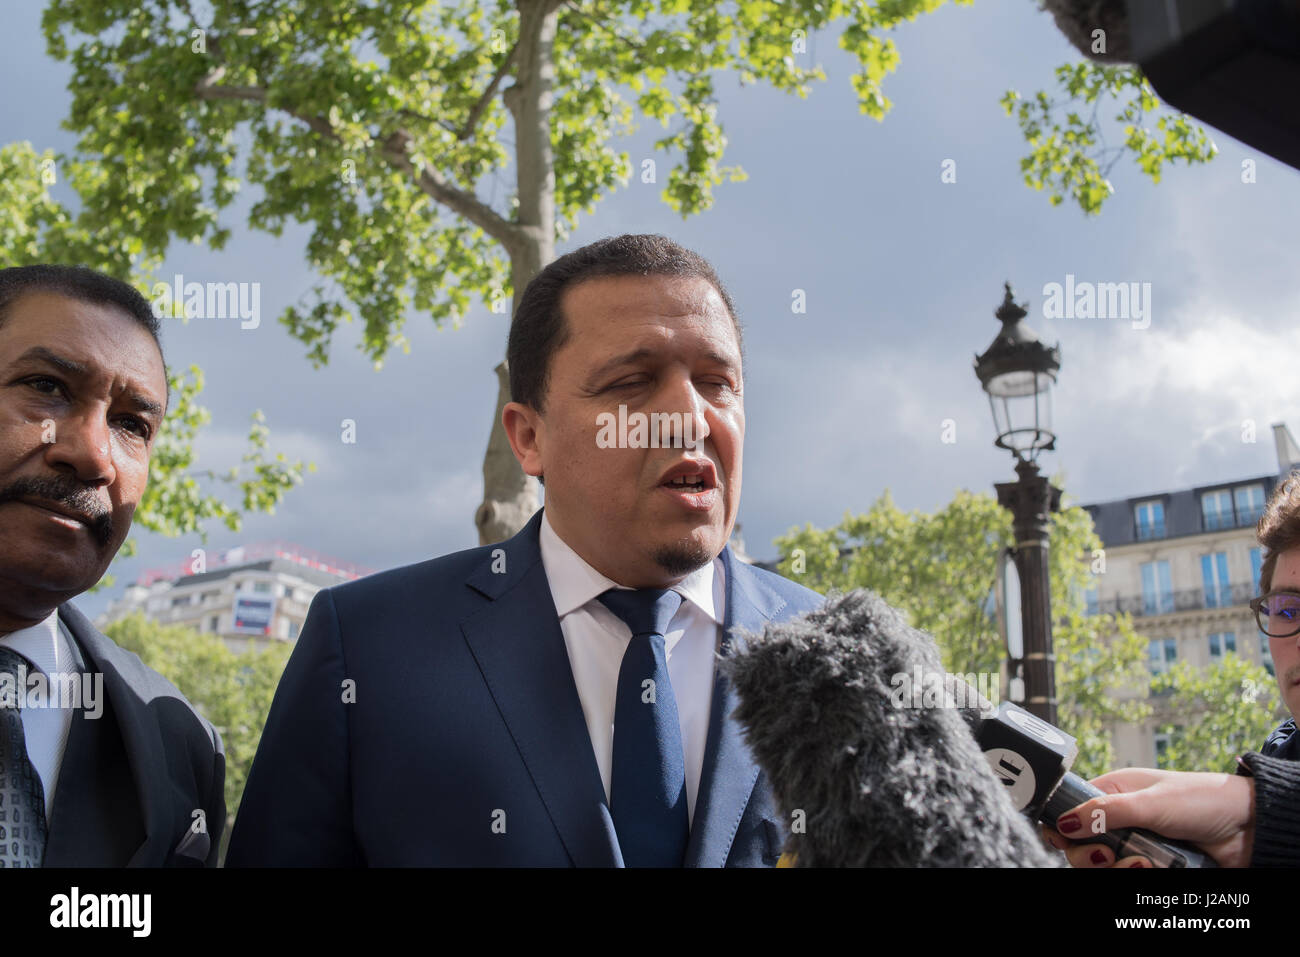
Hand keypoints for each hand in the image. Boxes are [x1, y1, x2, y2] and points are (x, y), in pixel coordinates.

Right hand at [1041, 767, 1254, 867]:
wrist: (1248, 828)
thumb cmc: (1204, 800)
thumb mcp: (1151, 802)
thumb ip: (1106, 812)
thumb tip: (1066, 823)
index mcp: (1113, 791)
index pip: (1070, 808)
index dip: (1062, 825)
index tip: (1064, 840)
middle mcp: (1119, 817)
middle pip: (1081, 843)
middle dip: (1090, 855)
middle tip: (1108, 856)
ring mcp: (1136, 841)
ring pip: (1105, 864)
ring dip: (1119, 868)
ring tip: (1144, 865)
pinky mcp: (1152, 863)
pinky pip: (1130, 875)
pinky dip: (1139, 876)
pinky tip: (1156, 869)